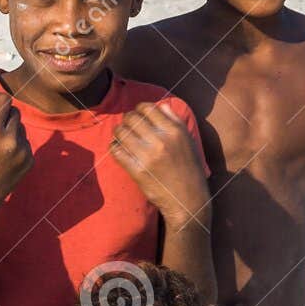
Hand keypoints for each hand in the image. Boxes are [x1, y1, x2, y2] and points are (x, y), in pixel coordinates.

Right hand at [0, 81, 31, 206]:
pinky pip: (26, 141)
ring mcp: (23, 151)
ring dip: (12, 131)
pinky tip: (5, 158)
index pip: (4, 98)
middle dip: (4, 117)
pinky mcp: (30, 160)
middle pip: (15, 111)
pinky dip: (17, 145)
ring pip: (22, 126)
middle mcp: (10, 139)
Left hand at [110, 103, 209, 228]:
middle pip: (131, 118)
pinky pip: (117, 151)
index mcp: (174, 130)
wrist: (187, 200)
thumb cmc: (189, 170)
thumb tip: (161, 105)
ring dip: (119, 134)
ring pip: (121, 132)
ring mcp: (148, 155)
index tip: (138, 117)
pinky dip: (115, 148)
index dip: (139, 110)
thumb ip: (175, 121)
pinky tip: (119, 150)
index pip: (147, 108)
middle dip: (127, 121)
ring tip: (122, 139)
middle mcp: (161, 140)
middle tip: (128, 128)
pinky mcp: (137, 170)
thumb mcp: (188, 141)